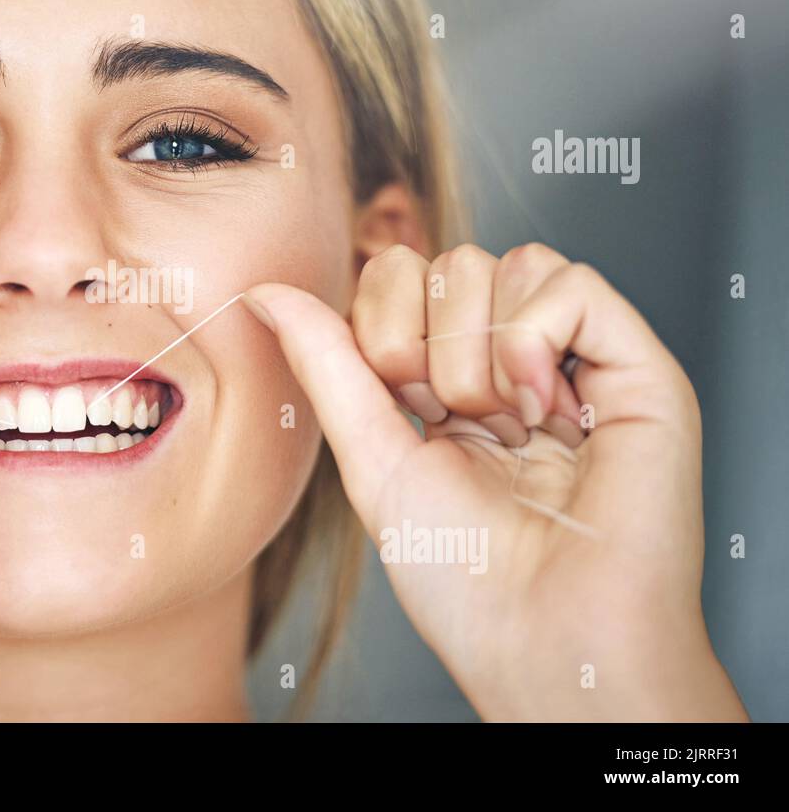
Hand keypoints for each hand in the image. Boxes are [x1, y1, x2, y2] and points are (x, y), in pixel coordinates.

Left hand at [244, 243, 747, 719]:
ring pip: (507, 263)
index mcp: (450, 381)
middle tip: (453, 422)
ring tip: (510, 430)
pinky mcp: (636, 366)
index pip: (401, 278)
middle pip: (449, 263)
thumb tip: (263, 292)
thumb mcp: (371, 457)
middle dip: (427, 346)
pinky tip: (544, 411)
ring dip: (479, 356)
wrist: (545, 637)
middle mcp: (514, 362)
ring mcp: (576, 360)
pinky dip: (534, 340)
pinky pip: (571, 281)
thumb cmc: (462, 576)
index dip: (383, 325)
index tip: (404, 407)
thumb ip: (325, 362)